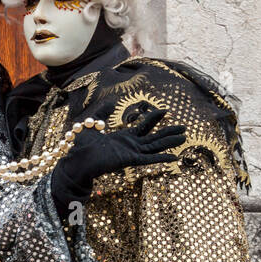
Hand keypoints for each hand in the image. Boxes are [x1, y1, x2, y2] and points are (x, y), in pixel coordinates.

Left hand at [50, 107, 186, 211]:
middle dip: (169, 132)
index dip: (154, 118)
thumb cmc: (81, 146)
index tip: (165, 110)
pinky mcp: (130, 160)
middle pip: (154, 137)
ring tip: (184, 138)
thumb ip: (102, 112)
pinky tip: (175, 157)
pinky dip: (162, 158)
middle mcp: (130, 146)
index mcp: (123, 138)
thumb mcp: (91, 123)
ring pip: (155, 146)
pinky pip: (149, 158)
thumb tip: (110, 101)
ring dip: (170, 142)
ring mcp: (131, 153)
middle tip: (184, 128)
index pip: (143, 126)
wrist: (75, 160)